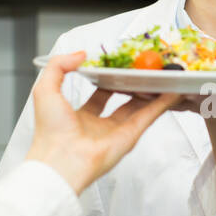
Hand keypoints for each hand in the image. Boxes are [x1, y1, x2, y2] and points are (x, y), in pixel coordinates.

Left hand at [25, 52, 179, 194]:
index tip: (118, 68)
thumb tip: (79, 55)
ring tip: (161, 78)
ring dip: (150, 94)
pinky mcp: (129, 137)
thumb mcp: (45, 89)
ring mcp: (116, 132)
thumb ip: (59, 66)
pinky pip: (148, 117)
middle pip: (122, 102)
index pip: (98, 96)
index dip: (108, 81)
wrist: (60, 160)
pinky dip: (161, 104)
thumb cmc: (50, 132)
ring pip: (139, 109)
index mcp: (78, 116)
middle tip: (142, 72)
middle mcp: (99, 125)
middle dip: (133, 87)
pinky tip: (171, 92)